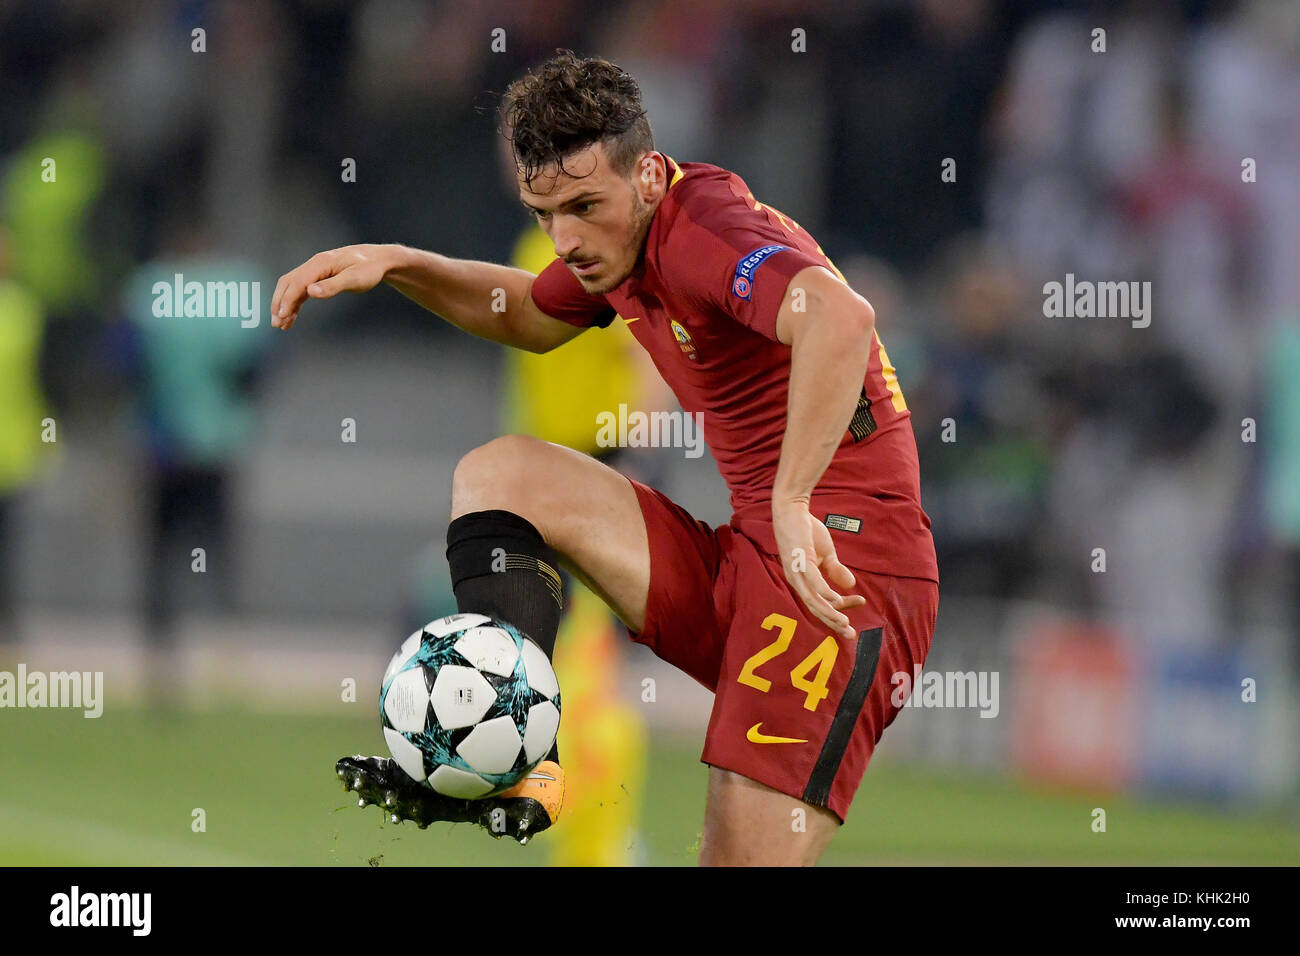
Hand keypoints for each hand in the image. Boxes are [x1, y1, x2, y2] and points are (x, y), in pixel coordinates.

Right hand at [270, 244, 395, 328]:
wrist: (379, 260)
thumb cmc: (369, 269)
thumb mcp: (355, 279)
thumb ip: (333, 286)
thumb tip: (310, 292)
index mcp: (321, 263)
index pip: (297, 282)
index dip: (287, 299)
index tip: (280, 316)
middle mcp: (314, 264)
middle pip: (289, 283)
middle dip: (280, 302)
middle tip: (276, 323)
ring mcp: (315, 270)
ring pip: (292, 286)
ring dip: (284, 304)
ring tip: (281, 324)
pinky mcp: (319, 276)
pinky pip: (301, 289)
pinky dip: (294, 302)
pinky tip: (292, 316)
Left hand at [771, 498, 864, 640]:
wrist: (794, 510)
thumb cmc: (806, 531)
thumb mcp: (826, 554)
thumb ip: (836, 570)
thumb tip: (851, 586)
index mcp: (802, 581)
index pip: (822, 603)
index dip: (839, 610)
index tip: (857, 610)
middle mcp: (796, 581)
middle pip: (815, 608)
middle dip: (833, 622)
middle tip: (850, 634)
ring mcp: (796, 572)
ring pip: (813, 599)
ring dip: (829, 612)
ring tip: (844, 622)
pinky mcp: (799, 561)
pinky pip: (813, 581)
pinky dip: (824, 592)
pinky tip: (836, 600)